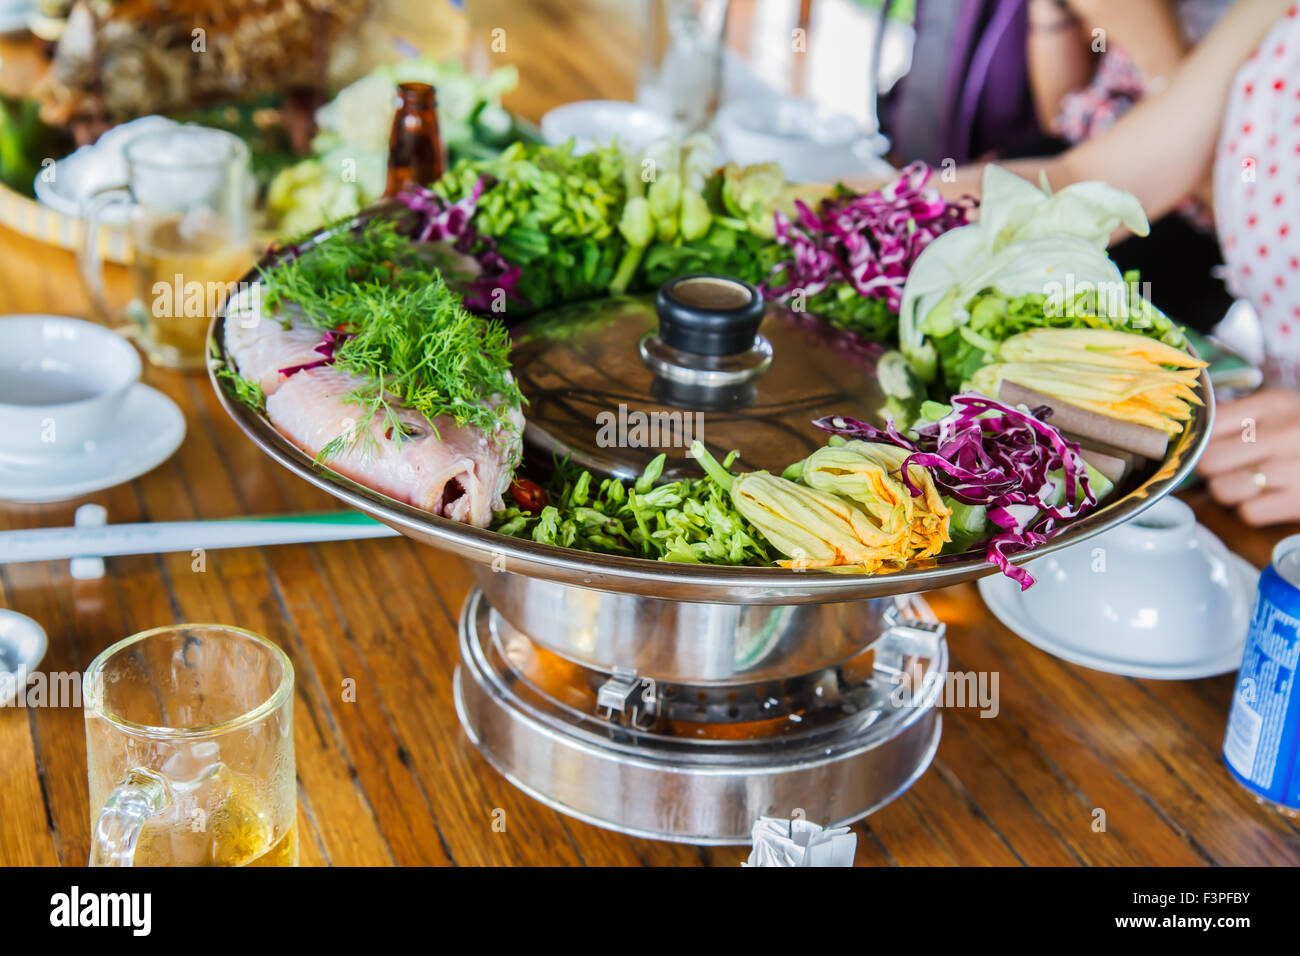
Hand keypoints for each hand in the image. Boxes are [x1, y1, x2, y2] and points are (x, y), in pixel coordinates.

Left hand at [1198, 387, 1299, 525]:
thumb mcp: (1281, 408)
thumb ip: (1238, 413)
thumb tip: (1196, 425)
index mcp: (1274, 405)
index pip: (1208, 426)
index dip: (1202, 442)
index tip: (1209, 447)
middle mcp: (1283, 433)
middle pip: (1209, 461)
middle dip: (1213, 469)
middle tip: (1231, 468)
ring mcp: (1293, 468)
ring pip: (1223, 490)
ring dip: (1230, 492)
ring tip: (1250, 483)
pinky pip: (1248, 513)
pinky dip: (1252, 510)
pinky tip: (1268, 498)